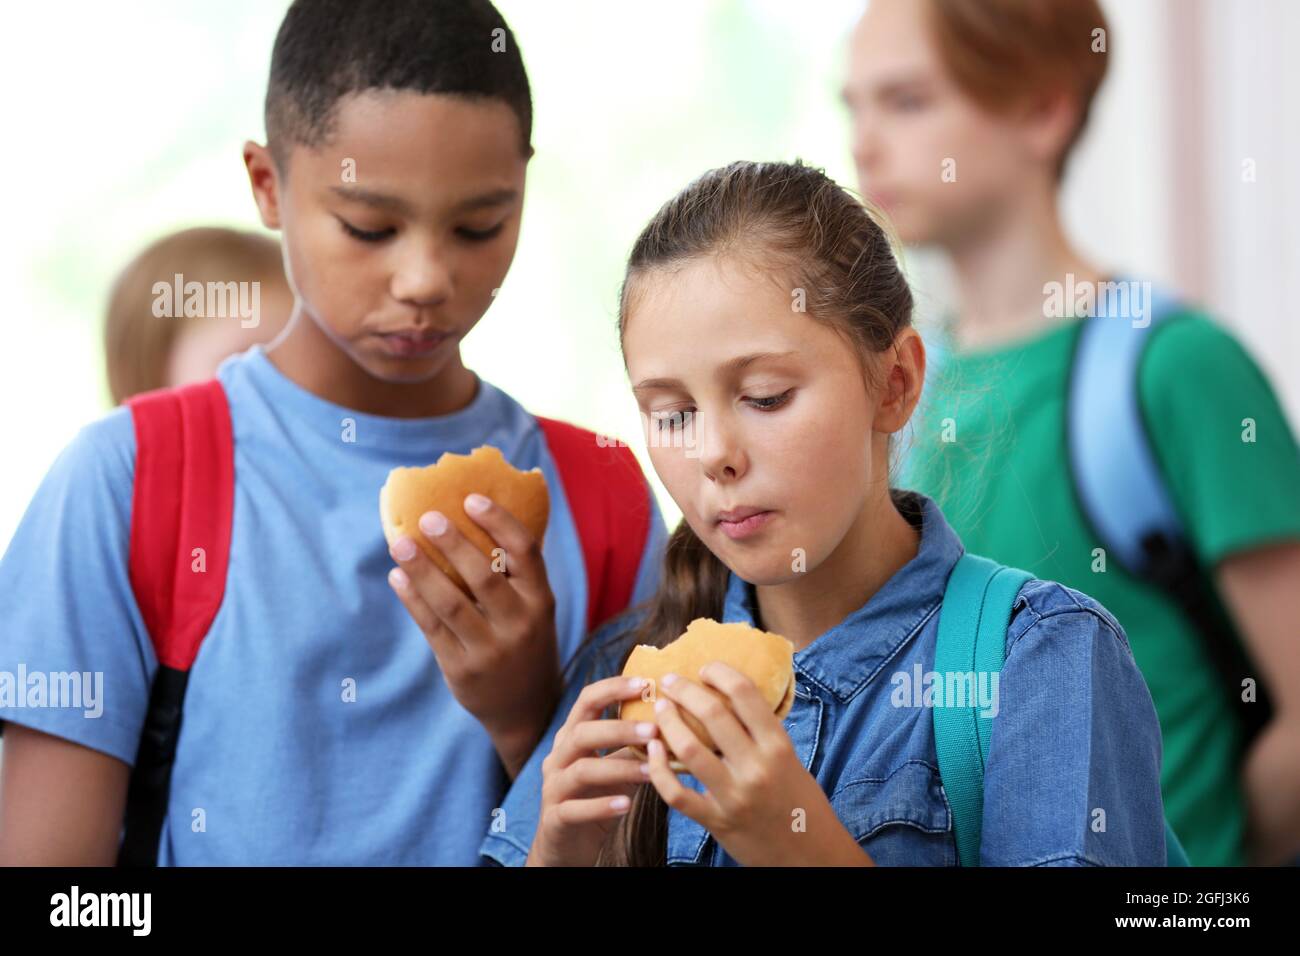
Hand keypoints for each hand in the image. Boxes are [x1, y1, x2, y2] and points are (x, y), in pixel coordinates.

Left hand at [388, 493, 559, 776]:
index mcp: (542, 602)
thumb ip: (514, 574)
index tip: (471, 499)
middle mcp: (520, 625)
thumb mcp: (536, 610)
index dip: (499, 522)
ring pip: (451, 602)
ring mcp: (490, 650)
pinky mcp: (461, 670)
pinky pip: (432, 628)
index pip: (525, 552)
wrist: (527, 711)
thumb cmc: (526, 643)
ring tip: (400, 543)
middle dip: (453, 543)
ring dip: (422, 570)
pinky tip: (398, 578)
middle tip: (428, 517)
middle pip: (484, 575)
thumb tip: (472, 518)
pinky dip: (412, 600)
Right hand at [527, 676, 659, 866]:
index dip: (613, 688)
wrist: (566, 845)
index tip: (645, 683)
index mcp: (572, 737)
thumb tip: (675, 723)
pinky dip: (602, 806)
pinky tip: (627, 804)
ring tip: (651, 770)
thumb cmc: (597, 797)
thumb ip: (634, 746)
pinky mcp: (555, 820)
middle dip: (619, 728)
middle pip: (582, 733)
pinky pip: (576, 810)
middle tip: (654, 730)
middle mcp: (558, 758)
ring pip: (582, 771)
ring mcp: (554, 788)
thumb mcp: (616, 767)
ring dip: (619, 768)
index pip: (587, 700)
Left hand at [644, 663, 871, 865]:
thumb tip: (732, 698)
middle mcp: (757, 768)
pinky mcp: (716, 821)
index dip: (720, 672)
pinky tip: (652, 751)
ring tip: (660, 709)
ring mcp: (734, 796)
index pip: (746, 694)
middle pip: (713, 715)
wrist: (810, 857)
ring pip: (688, 750)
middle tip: (671, 681)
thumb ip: (763, 735)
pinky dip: (657, 770)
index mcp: (778, 747)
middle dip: (685, 690)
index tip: (706, 668)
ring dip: (668, 723)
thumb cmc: (802, 804)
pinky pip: (676, 793)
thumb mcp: (792, 762)